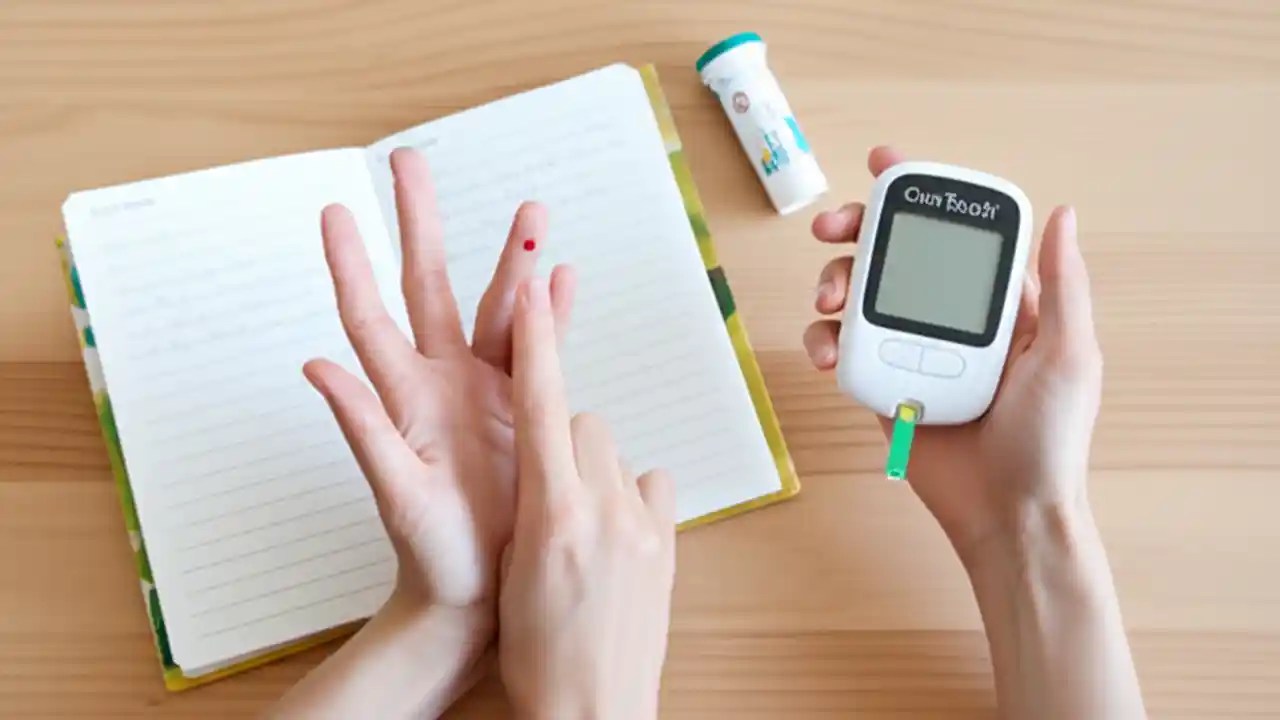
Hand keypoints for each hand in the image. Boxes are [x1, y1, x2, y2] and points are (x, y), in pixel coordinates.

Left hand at [304, 147, 574, 618]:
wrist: (477, 593)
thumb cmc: (431, 553)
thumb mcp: (397, 494)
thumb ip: (364, 429)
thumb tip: (316, 366)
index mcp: (403, 398)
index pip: (371, 316)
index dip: (353, 263)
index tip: (337, 209)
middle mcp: (440, 382)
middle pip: (429, 286)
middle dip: (421, 223)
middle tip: (409, 163)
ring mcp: (484, 392)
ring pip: (499, 309)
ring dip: (514, 260)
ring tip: (532, 211)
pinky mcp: (525, 408)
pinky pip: (544, 348)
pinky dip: (556, 313)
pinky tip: (565, 276)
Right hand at [498, 277, 676, 719]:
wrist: (593, 711)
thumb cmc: (537, 654)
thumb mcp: (513, 571)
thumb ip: (531, 504)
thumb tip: (543, 469)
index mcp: (551, 515)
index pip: (543, 405)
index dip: (538, 340)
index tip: (534, 287)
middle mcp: (603, 511)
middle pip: (582, 423)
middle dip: (560, 438)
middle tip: (544, 491)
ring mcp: (643, 527)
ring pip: (614, 455)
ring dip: (593, 472)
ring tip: (575, 530)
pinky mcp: (669, 543)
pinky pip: (649, 486)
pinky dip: (629, 497)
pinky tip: (614, 536)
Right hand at [804, 146, 1103, 561]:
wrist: (1008, 515)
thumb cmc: (1051, 440)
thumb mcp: (1070, 354)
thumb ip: (1064, 284)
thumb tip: (1063, 213)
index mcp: (998, 304)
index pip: (954, 234)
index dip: (918, 197)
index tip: (884, 166)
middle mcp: (951, 320)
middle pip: (893, 255)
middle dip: (856, 231)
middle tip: (830, 226)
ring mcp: (913, 352)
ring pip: (859, 297)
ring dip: (834, 283)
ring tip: (829, 299)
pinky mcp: (883, 387)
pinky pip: (844, 350)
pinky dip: (825, 342)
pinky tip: (829, 351)